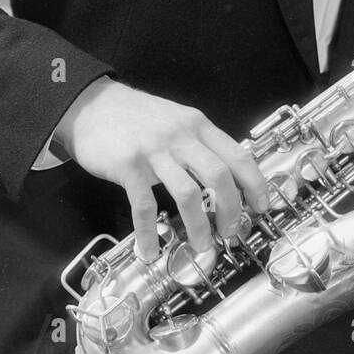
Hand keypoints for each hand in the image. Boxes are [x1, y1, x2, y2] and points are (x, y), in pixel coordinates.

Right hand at [52, 76, 270, 260]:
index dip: (255, 183)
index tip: (262, 206)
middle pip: (219, 176)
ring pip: (188, 193)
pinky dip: (149, 232)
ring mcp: (154, 150)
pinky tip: (151, 249)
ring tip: (201, 245)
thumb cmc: (135, 116)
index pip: (238, 154)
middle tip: (232, 232)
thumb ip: (198, 143)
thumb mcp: (176, 120)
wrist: (91, 104)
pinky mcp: (128, 165)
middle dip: (231, 209)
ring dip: (199, 225)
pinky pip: (144, 205)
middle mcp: (180, 136)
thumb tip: (225, 176)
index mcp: (197, 125)